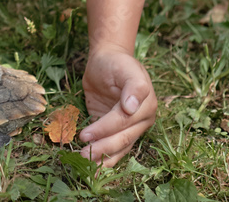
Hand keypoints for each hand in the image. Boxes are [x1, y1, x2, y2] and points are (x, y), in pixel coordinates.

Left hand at [79, 44, 157, 167]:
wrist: (108, 61)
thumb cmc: (116, 64)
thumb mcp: (126, 68)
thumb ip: (133, 86)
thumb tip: (132, 107)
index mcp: (146, 105)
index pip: (123, 121)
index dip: (104, 129)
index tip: (85, 135)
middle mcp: (141, 120)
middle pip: (122, 138)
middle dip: (102, 147)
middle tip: (82, 153)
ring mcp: (131, 128)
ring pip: (120, 148)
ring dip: (104, 158)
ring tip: (86, 164)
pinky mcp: (117, 131)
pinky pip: (114, 148)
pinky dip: (105, 158)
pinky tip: (94, 168)